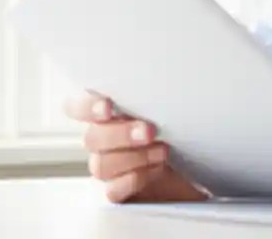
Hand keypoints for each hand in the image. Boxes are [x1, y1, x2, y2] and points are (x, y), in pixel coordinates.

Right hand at [64, 92, 207, 203]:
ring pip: (101, 165)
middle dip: (121, 134)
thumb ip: (151, 99)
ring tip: (163, 150)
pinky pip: (113, 190)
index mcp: (106, 115)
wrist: (194, 166)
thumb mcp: (166, 108)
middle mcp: (102, 141)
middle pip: (92, 138)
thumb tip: (160, 80)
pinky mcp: (120, 192)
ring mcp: (109, 168)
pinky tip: (155, 171)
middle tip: (149, 130)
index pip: (77, 107)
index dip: (85, 107)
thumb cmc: (175, 131)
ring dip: (134, 157)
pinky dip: (133, 180)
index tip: (107, 107)